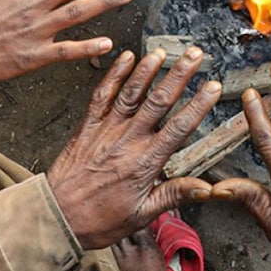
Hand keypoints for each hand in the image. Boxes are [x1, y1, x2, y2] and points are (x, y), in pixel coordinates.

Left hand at [47, 48, 222, 248]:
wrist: (56, 217)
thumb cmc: (98, 219)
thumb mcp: (142, 214)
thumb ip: (174, 195)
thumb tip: (206, 189)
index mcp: (145, 162)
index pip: (179, 127)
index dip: (199, 104)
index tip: (214, 86)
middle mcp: (127, 140)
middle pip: (159, 101)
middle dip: (179, 75)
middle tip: (195, 55)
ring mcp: (106, 130)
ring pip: (131, 93)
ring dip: (148, 69)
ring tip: (163, 51)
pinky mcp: (88, 126)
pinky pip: (102, 95)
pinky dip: (114, 74)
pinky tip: (126, 57)